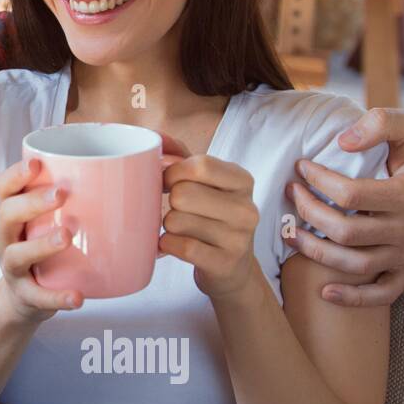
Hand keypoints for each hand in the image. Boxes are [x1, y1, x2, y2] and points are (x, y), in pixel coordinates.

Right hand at [0, 158, 84, 325]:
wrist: (25, 297)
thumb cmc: (46, 247)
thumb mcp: (51, 222)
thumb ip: (82, 201)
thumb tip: (142, 180)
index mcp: (13, 214)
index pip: (4, 188)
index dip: (16, 174)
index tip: (36, 163)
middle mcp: (6, 238)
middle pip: (7, 214)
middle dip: (32, 202)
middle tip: (61, 194)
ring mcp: (12, 268)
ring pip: (17, 255)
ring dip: (40, 245)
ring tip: (66, 236)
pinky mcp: (25, 296)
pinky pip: (38, 297)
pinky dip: (57, 297)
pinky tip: (77, 297)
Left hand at [160, 155, 263, 303]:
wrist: (231, 267)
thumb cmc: (210, 216)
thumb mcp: (204, 183)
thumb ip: (179, 155)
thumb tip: (156, 136)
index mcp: (242, 180)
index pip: (200, 165)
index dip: (173, 172)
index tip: (169, 182)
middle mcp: (247, 208)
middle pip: (183, 194)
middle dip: (170, 202)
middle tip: (178, 210)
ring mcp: (239, 238)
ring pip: (176, 221)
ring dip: (168, 226)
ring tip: (181, 229)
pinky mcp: (225, 263)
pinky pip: (179, 246)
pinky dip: (167, 245)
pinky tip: (174, 244)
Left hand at [286, 108, 403, 306]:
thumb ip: (380, 123)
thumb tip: (344, 141)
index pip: (351, 195)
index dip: (318, 181)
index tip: (300, 168)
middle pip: (346, 232)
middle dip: (309, 213)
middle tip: (291, 194)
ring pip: (354, 264)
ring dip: (315, 252)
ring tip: (289, 233)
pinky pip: (381, 295)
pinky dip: (352, 297)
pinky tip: (325, 292)